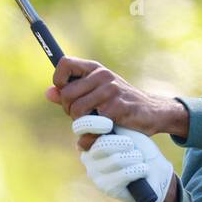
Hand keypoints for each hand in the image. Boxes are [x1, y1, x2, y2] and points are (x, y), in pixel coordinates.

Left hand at [43, 56, 187, 142]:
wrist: (152, 112)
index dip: (59, 81)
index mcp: (95, 69)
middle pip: (67, 95)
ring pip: (77, 111)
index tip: (67, 95)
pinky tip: (103, 135)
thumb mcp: (96, 94)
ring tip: (95, 127)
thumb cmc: (120, 104)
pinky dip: (92, 137)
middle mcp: (102, 75)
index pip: (64, 64)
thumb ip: (72, 93)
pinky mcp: (117, 107)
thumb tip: (49, 93)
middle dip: (70, 112)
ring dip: (82, 126)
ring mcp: (110, 90)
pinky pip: (92, 125)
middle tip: (85, 117)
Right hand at [73, 115, 173, 201]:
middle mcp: (87, 157)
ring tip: (139, 159)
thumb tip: (100, 112)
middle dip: (125, 143)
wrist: (156, 173)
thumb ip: (113, 122)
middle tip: (133, 147)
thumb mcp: (128, 131)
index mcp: (90, 138)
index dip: (92, 124)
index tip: (109, 124)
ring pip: (116, 159)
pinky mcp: (107, 188)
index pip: (80, 127)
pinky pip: (125, 174)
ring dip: (135, 157)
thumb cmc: (140, 148)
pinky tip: (143, 170)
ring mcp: (95, 174)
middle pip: (102, 145)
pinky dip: (139, 169)